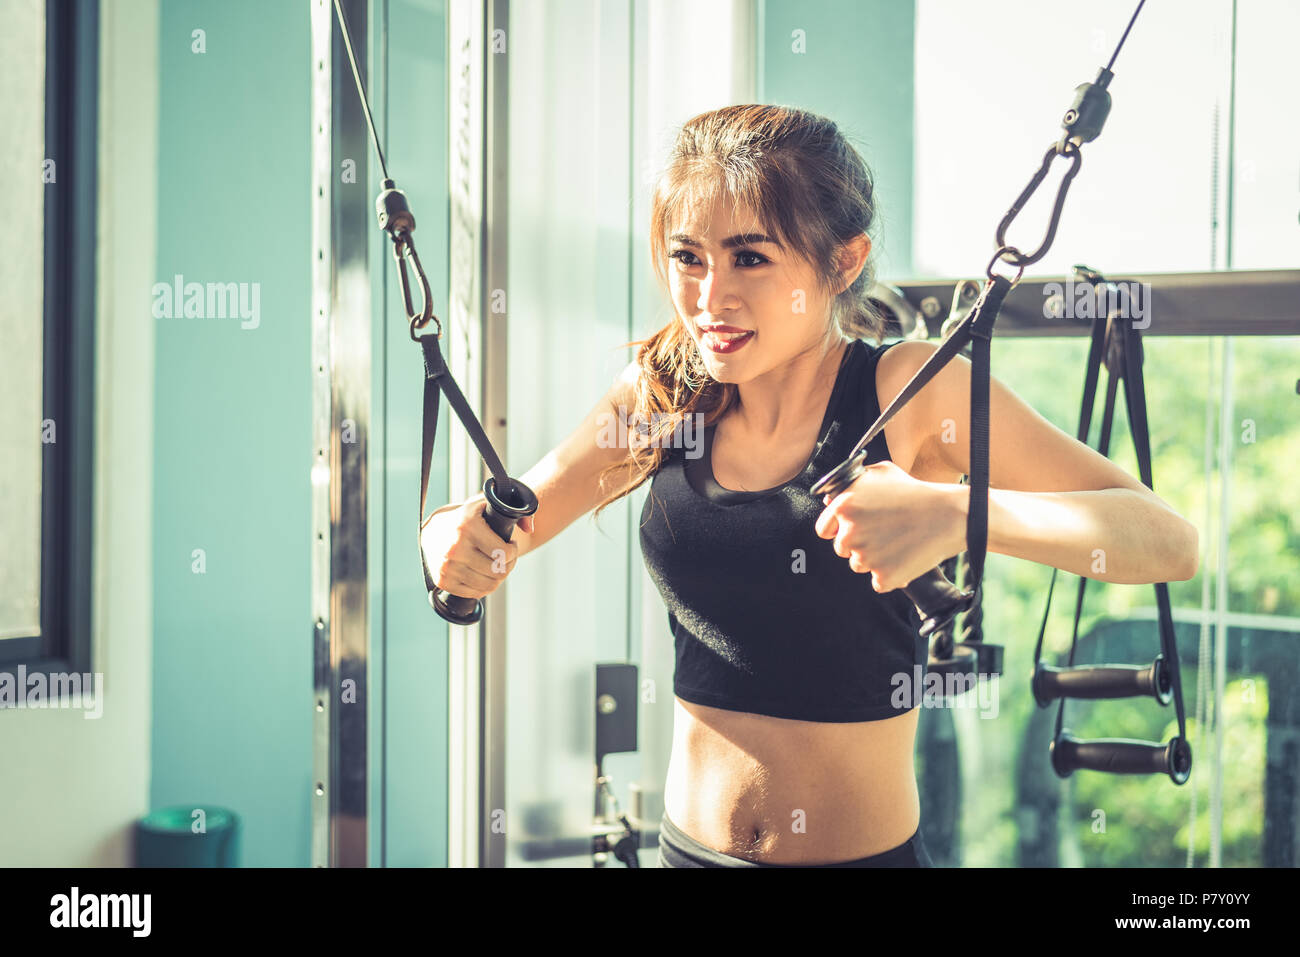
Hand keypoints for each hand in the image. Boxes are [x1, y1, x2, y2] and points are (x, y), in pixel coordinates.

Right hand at [420, 496, 534, 599]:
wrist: (432, 531)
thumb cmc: (464, 519)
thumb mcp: (485, 505)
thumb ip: (513, 510)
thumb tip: (530, 528)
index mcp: (467, 527)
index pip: (503, 552)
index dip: (513, 552)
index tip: (510, 546)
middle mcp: (455, 548)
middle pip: (497, 571)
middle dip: (508, 566)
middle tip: (505, 559)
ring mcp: (447, 567)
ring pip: (488, 585)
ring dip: (498, 578)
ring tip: (496, 566)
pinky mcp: (443, 581)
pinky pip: (474, 593)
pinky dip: (484, 587)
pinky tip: (484, 575)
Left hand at [814, 460, 964, 593]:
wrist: (949, 515)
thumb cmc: (915, 491)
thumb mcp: (881, 473)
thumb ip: (851, 484)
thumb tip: (830, 499)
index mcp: (843, 506)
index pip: (824, 530)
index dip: (838, 529)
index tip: (856, 528)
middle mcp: (849, 533)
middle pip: (842, 549)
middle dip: (860, 543)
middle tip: (885, 532)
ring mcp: (866, 557)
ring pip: (860, 565)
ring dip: (875, 558)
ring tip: (898, 541)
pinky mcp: (884, 577)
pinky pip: (879, 581)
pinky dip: (891, 574)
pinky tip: (905, 557)